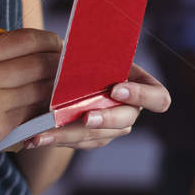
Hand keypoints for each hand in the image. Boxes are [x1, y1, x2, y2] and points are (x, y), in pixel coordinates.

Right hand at [0, 28, 61, 179]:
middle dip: (61, 64)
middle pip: (39, 64)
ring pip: (41, 90)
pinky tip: (51, 105)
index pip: (24, 39)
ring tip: (66, 85)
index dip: (49, 40)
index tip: (60, 43)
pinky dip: (45, 108)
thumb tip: (41, 43)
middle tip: (72, 65)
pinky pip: (32, 113)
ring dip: (58, 88)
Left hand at [27, 63, 170, 151]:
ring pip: (97, 136)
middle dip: (105, 118)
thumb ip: (93, 55)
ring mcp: (112, 128)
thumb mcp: (91, 52)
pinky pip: (79, 142)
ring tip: (42, 133)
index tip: (117, 88)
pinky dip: (56, 138)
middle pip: (126, 120)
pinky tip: (35, 137)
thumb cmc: (83, 57)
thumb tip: (75, 51)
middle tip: (85, 117)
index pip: (158, 98)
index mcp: (140, 84)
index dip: (141, 95)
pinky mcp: (92, 139)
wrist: (66, 76)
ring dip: (69, 133)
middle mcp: (130, 110)